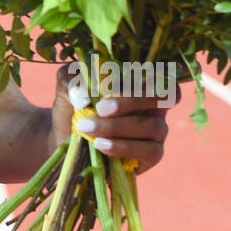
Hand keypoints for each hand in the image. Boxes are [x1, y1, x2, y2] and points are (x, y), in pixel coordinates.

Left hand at [47, 62, 181, 175]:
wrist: (65, 137)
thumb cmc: (73, 105)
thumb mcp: (67, 86)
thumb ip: (71, 80)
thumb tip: (83, 94)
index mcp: (140, 81)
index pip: (165, 75)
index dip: (158, 76)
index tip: (130, 76)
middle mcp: (154, 105)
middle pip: (162, 98)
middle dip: (130, 102)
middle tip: (99, 108)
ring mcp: (156, 131)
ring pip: (153, 126)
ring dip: (118, 127)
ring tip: (87, 128)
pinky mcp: (151, 155)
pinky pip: (149, 151)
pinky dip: (123, 147)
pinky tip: (100, 144)